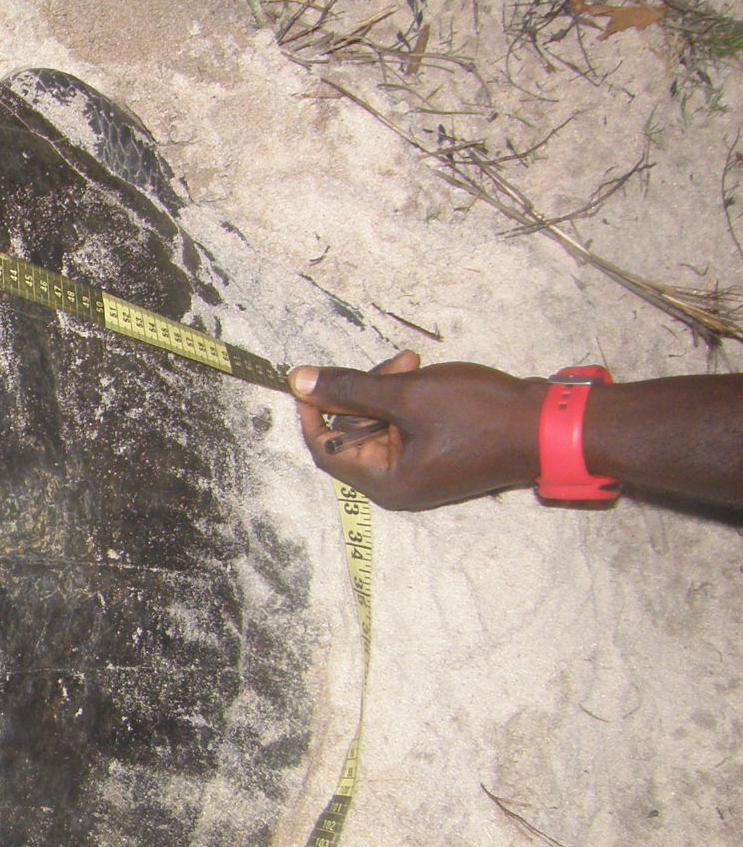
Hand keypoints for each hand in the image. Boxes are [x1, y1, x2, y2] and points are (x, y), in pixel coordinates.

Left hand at [289, 352, 548, 509]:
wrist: (549, 423)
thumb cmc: (479, 414)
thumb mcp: (407, 394)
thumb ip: (349, 388)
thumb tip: (298, 381)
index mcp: (385, 482)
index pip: (324, 448)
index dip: (312, 411)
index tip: (310, 378)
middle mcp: (398, 483)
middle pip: (352, 432)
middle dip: (364, 393)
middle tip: (395, 365)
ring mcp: (419, 469)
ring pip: (378, 422)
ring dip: (387, 389)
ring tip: (414, 363)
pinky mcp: (437, 453)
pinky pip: (404, 424)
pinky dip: (406, 398)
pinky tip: (423, 373)